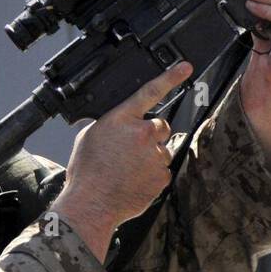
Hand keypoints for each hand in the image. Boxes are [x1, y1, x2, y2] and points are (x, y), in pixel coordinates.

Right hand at [53, 61, 192, 261]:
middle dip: (151, 135)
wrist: (91, 204)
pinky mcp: (161, 175)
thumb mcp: (87, 138)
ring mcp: (154, 155)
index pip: (149, 92)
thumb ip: (106, 125)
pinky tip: (134, 181)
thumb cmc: (86, 172)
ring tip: (128, 170)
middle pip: (160, 126)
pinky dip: (152, 176)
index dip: (170, 78)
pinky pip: (163, 171)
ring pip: (162, 150)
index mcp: (121, 119)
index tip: (185, 67)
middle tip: (133, 150)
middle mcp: (141, 133)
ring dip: (151, 157)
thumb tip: (110, 123)